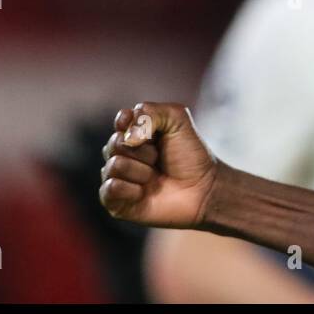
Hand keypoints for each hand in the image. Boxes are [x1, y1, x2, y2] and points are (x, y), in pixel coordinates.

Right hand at [99, 103, 220, 228]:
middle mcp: (124, 154)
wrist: (203, 189)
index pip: (121, 121)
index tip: (148, 132)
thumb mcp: (177, 119)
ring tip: (155, 176)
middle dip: (143, 151)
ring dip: (141, 171)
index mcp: (136, 132)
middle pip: (115, 143)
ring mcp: (119, 177)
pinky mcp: (117, 202)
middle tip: (159, 158)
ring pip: (113, 166)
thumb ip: (151, 112)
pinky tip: (143, 192)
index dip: (129, 123)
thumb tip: (127, 135)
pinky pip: (109, 188)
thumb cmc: (191, 154)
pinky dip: (129, 189)